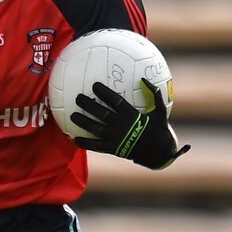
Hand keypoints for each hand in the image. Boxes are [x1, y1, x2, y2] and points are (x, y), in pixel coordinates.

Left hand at [70, 79, 189, 169]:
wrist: (158, 153)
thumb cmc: (158, 129)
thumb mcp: (160, 111)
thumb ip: (153, 94)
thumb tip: (144, 79)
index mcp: (132, 115)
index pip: (115, 101)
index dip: (104, 93)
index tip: (94, 85)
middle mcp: (121, 126)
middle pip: (101, 114)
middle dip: (89, 105)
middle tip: (78, 98)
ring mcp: (116, 138)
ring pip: (96, 129)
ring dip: (83, 122)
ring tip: (72, 116)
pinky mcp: (113, 149)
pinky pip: (96, 146)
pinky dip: (85, 143)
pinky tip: (74, 139)